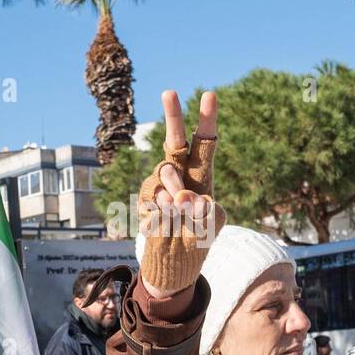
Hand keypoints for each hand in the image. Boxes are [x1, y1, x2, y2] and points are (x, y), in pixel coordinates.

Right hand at [137, 90, 225, 298]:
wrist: (174, 263)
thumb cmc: (198, 237)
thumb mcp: (211, 224)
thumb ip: (203, 209)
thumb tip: (182, 197)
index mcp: (201, 174)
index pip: (204, 144)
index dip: (206, 119)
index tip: (209, 94)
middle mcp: (178, 174)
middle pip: (175, 141)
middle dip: (173, 116)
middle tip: (169, 91)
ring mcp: (158, 186)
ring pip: (165, 172)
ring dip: (176, 188)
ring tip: (181, 208)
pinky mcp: (144, 202)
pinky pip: (153, 198)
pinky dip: (163, 212)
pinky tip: (165, 224)